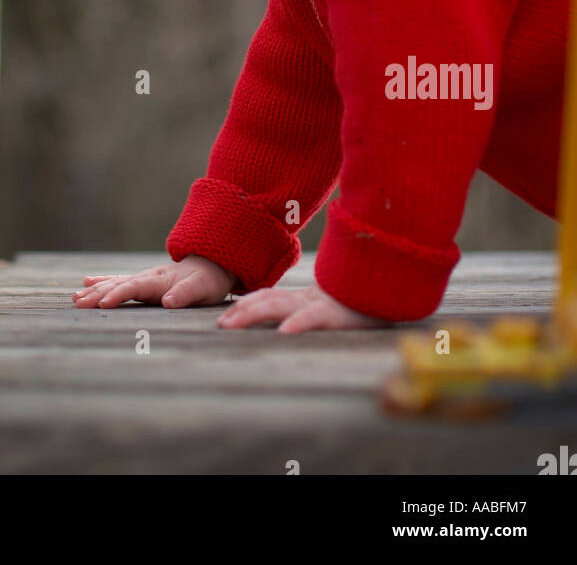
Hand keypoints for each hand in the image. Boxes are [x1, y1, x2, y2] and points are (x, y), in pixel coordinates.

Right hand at [71, 254, 235, 308]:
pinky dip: (103, 282)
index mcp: (161, 280)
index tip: (102, 303)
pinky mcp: (144, 282)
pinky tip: (87, 282)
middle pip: (119, 285)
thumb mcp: (203, 288)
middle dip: (98, 294)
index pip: (135, 288)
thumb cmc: (209, 280)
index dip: (118, 294)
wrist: (213, 262)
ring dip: (96, 290)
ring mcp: (144, 278)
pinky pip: (119, 281)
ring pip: (115, 283)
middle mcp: (148, 277)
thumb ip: (185, 293)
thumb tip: (168, 302)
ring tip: (75, 297)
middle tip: (78, 303)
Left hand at [216, 281, 388, 333]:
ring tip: (233, 324)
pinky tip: (284, 332)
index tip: (227, 313)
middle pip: (269, 300)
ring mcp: (322, 304)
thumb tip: (295, 318)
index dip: (248, 302)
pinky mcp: (338, 314)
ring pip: (282, 307)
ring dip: (255, 314)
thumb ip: (317, 308)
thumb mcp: (337, 304)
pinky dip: (298, 324)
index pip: (272, 296)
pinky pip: (314, 319)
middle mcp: (310, 299)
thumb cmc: (366, 299)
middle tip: (220, 324)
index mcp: (308, 298)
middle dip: (242, 311)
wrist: (393, 280)